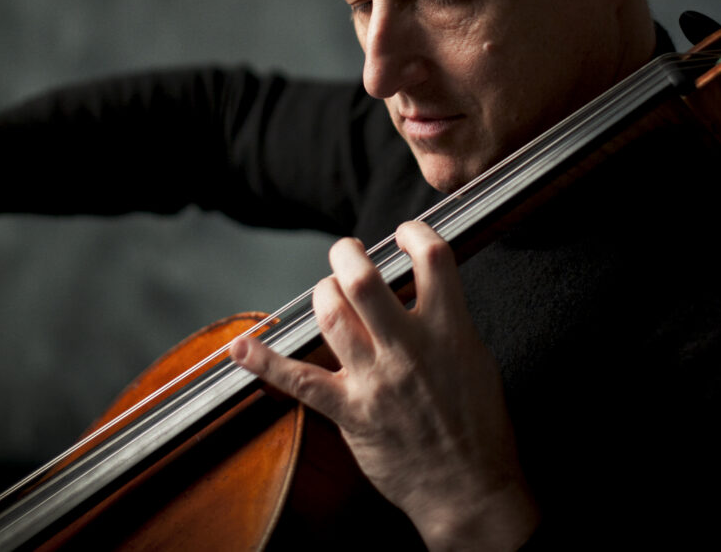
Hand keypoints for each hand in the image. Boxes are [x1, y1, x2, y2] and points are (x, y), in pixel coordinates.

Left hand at [230, 221, 537, 550]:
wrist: (469, 487)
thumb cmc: (478, 424)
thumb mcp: (475, 357)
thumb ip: (448, 320)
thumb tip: (422, 287)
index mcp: (450, 331)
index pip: (433, 258)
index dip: (414, 232)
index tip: (403, 233)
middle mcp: (410, 349)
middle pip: (364, 281)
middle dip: (347, 254)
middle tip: (346, 251)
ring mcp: (376, 381)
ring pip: (332, 317)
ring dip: (323, 293)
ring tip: (328, 289)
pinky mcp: (350, 412)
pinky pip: (299, 381)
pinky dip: (265, 362)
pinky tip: (241, 347)